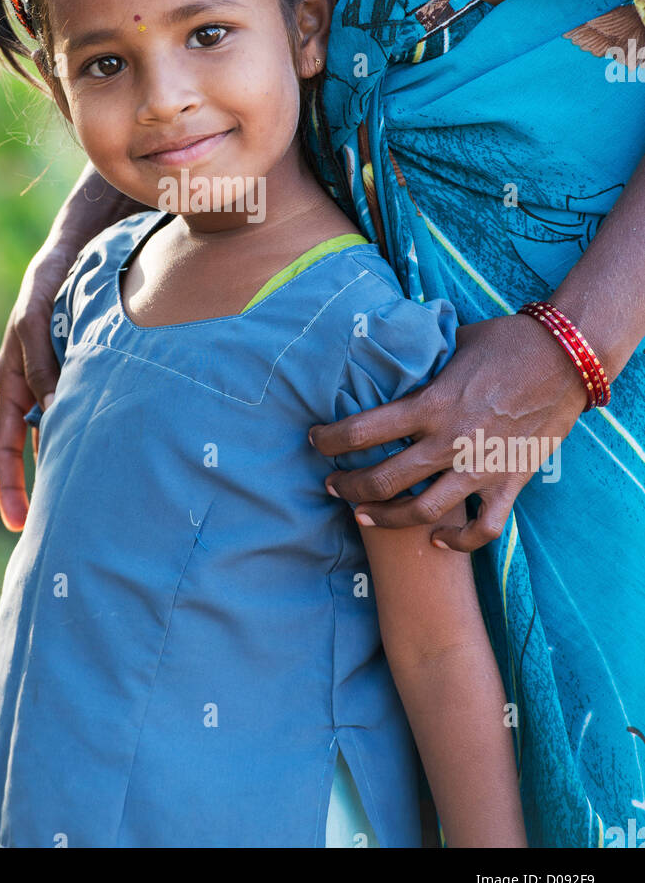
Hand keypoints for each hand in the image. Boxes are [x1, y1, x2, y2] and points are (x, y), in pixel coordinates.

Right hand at [0, 241, 73, 531]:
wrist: (82, 247)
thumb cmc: (52, 281)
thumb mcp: (38, 323)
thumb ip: (42, 366)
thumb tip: (52, 415)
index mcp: (13, 382)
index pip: (4, 446)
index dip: (10, 486)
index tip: (20, 525)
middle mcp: (33, 388)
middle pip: (32, 452)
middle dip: (40, 491)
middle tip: (57, 531)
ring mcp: (59, 382)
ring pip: (61, 437)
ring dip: (70, 468)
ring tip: (91, 506)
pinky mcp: (85, 373)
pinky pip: (86, 414)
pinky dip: (95, 438)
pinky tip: (120, 457)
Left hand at [311, 314, 588, 550]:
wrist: (566, 359)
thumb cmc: (507, 341)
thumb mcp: (453, 341)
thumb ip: (421, 357)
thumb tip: (390, 348)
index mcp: (430, 404)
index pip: (362, 431)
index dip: (330, 440)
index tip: (315, 441)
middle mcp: (449, 441)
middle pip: (383, 479)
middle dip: (348, 486)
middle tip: (332, 484)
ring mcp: (480, 468)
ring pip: (422, 512)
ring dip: (386, 518)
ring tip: (364, 516)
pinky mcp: (510, 482)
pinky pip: (481, 528)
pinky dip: (457, 541)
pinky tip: (438, 540)